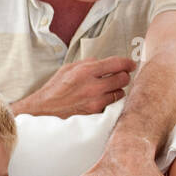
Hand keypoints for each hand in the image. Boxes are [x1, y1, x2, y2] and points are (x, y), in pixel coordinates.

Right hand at [13, 57, 135, 117]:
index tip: (131, 64)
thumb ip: (88, 63)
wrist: (45, 110)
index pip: (117, 63)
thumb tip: (103, 62)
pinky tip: (102, 98)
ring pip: (121, 93)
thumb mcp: (69, 68)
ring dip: (117, 89)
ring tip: (108, 88)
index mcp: (86, 71)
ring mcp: (96, 101)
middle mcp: (93, 86)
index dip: (128, 63)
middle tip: (120, 76)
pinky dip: (110, 101)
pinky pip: (112, 104)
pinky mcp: (97, 112)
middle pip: (123, 79)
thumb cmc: (55, 88)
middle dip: (124, 76)